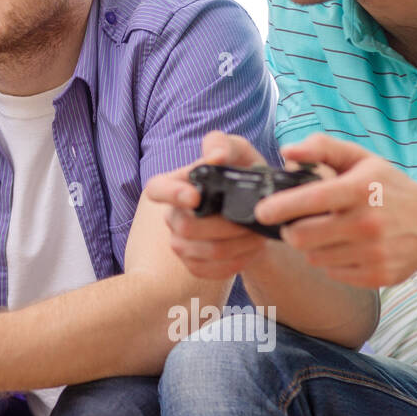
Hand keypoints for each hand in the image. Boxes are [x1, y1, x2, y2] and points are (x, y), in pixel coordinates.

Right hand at [144, 130, 274, 278]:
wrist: (259, 211)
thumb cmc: (244, 176)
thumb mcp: (239, 152)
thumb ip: (223, 145)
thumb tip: (215, 157)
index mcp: (175, 185)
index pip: (157, 189)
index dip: (172, 194)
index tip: (196, 198)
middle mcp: (173, 215)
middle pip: (188, 226)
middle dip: (226, 225)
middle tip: (253, 219)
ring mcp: (181, 243)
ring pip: (205, 251)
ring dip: (239, 243)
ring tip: (258, 233)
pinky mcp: (195, 265)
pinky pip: (211, 270)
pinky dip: (238, 261)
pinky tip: (252, 250)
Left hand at [253, 133, 416, 287]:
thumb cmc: (388, 187)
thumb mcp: (360, 159)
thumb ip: (321, 148)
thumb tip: (287, 153)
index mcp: (360, 189)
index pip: (310, 200)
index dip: (279, 207)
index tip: (262, 211)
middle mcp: (368, 223)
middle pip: (302, 237)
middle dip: (291, 230)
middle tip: (296, 224)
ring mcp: (375, 253)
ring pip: (314, 257)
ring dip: (312, 247)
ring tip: (329, 233)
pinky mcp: (379, 276)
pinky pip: (332, 273)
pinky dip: (331, 262)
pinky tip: (346, 248)